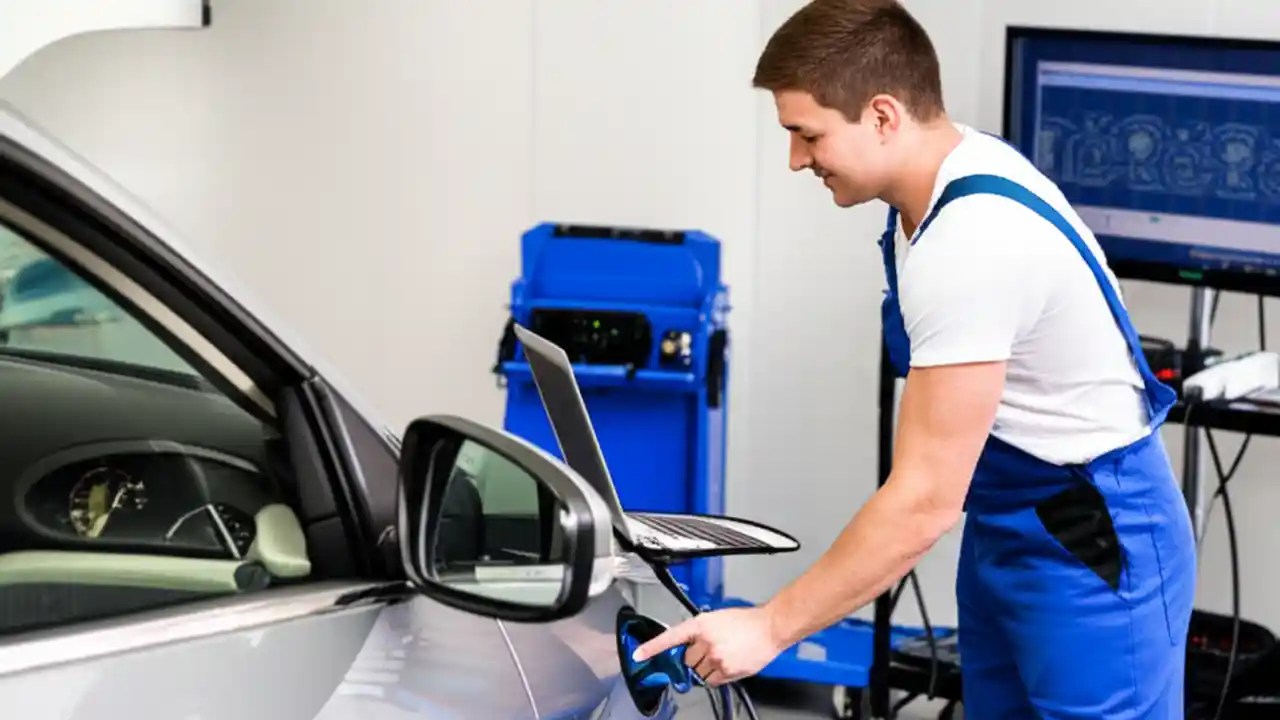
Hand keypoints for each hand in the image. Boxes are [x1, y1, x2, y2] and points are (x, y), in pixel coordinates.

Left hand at [631, 606, 784, 686]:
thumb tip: (687, 646)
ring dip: (706, 668)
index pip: (671, 637)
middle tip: (711, 650)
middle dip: (695, 658)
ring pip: (698, 672)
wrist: (769, 628)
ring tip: (724, 655)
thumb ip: (699, 632)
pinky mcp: (726, 670)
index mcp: (701, 624)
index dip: (652, 647)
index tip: (638, 655)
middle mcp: (705, 641)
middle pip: (687, 660)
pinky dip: (716, 676)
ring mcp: (715, 657)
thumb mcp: (717, 619)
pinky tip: (728, 664)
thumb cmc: (746, 621)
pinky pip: (711, 680)